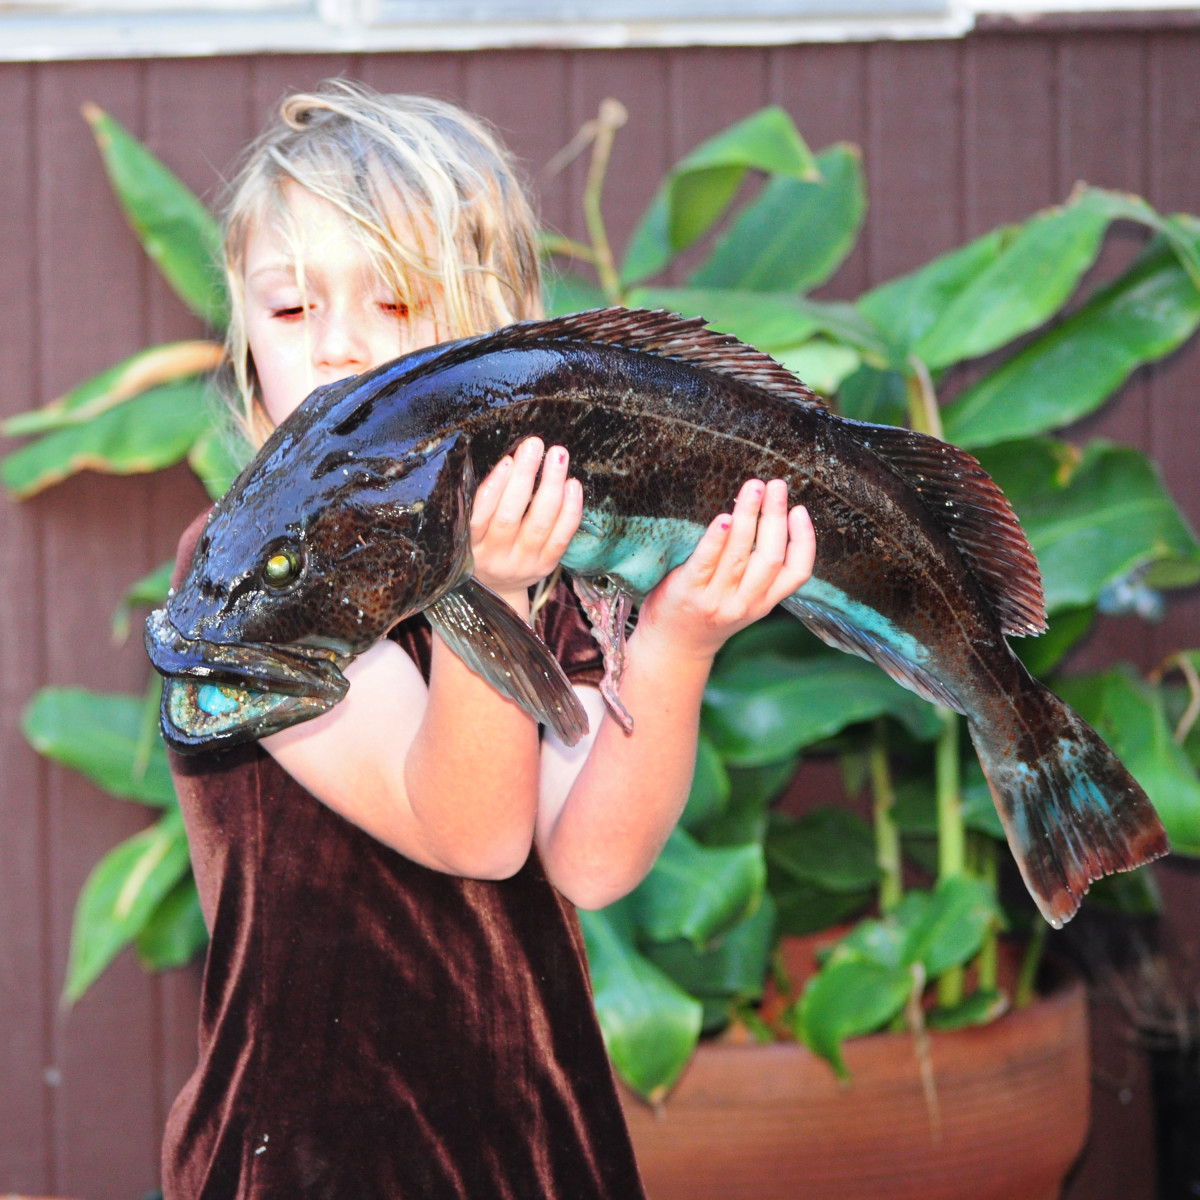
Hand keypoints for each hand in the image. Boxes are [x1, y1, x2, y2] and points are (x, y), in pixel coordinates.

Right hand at [470, 437, 582, 603]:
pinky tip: (573, 485)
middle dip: (524, 477)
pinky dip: (570, 510)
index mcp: (470, 546)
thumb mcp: (470, 535)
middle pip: (510, 516)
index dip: (494, 488)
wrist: (497, 592)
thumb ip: (482, 506)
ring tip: (558, 456)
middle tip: (534, 444)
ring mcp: (523, 562)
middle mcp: (496, 556)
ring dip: (551, 486)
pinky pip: (561, 537)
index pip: (480, 516)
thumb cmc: (482, 549)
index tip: (506, 460)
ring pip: (539, 523)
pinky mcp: (546, 565)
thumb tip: (509, 462)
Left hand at [637, 478, 815, 660]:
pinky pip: (705, 562)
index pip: (797, 572)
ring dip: (749, 516)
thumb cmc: (707, 613)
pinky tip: (723, 519)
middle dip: (775, 516)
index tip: (800, 510)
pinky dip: (716, 540)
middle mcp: (745, 603)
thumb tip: (769, 516)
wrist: (672, 647)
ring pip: (740, 555)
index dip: (804, 540)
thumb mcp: (744, 600)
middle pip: (770, 557)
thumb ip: (757, 572)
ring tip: (753, 488)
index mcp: (764, 602)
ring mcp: (716, 600)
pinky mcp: (688, 593)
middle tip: (776, 485)